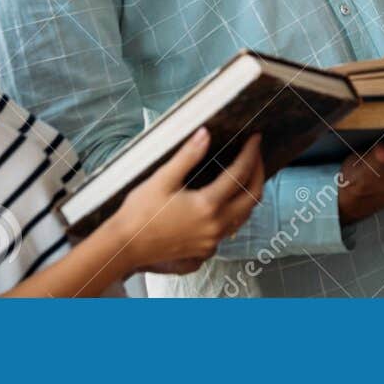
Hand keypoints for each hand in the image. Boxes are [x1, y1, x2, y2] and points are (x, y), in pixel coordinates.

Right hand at [108, 129, 264, 273]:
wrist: (125, 247)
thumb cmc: (139, 213)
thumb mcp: (163, 179)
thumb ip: (187, 156)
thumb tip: (205, 133)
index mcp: (207, 205)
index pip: (240, 173)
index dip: (250, 153)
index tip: (255, 138)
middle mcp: (215, 226)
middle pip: (252, 196)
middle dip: (258, 171)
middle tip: (255, 153)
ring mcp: (212, 241)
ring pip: (245, 215)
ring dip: (250, 193)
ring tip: (247, 173)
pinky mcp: (205, 250)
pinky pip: (231, 229)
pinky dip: (237, 211)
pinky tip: (228, 201)